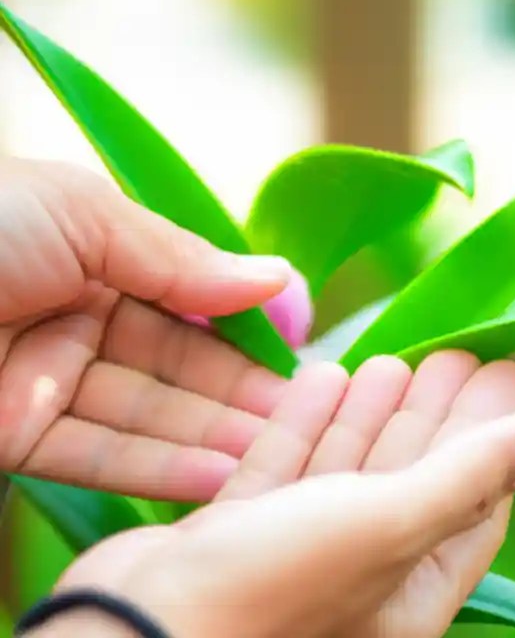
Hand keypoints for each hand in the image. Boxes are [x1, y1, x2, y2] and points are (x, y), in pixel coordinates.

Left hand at [0, 157, 293, 499]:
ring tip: (277, 456)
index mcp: (90, 249)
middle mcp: (71, 313)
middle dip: (241, 393)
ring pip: (145, 414)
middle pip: (175, 362)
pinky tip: (216, 474)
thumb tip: (275, 278)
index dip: (245, 327)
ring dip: (212, 437)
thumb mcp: (82, 214)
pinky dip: (157, 468)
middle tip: (311, 420)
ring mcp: (40, 377)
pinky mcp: (9, 434)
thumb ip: (180, 259)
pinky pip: (95, 453)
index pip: (188, 297)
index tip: (304, 355)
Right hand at [40, 354, 514, 637]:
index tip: (504, 374)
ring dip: (371, 414)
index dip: (493, 439)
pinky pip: (284, 472)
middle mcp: (356, 576)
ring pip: (345, 472)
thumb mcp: (388, 525)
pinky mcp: (236, 536)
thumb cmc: (274, 586)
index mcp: (407, 594)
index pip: (473, 505)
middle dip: (434, 416)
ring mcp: (293, 555)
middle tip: (456, 351)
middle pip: (413, 480)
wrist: (132, 631)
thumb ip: (469, 477)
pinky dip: (306, 425)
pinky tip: (325, 376)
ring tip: (395, 356)